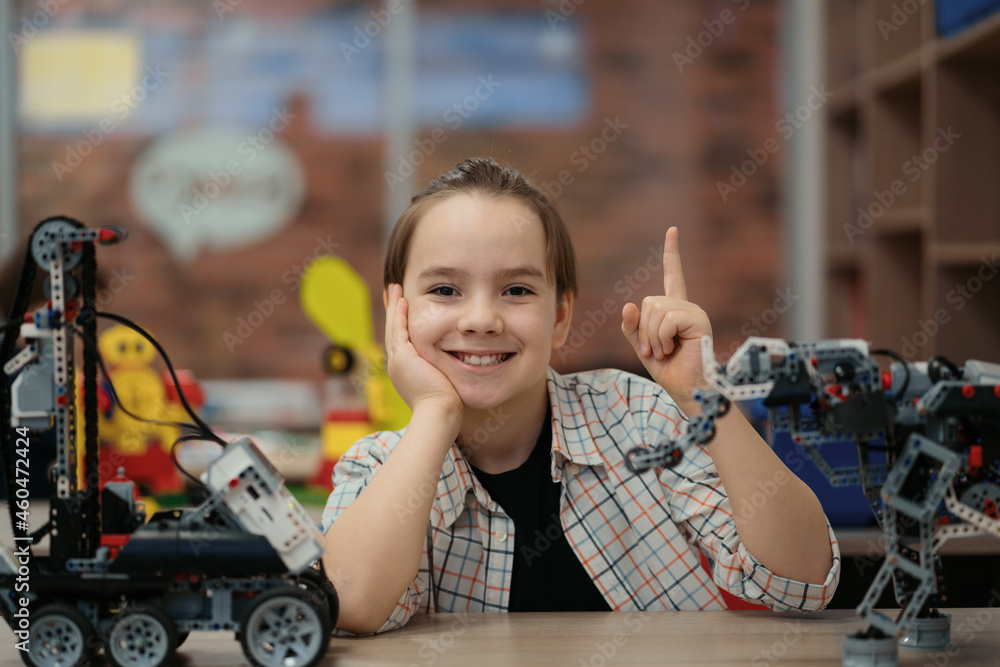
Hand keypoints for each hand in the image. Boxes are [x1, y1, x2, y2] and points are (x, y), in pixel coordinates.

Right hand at [384, 284, 462, 418]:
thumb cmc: (446, 405)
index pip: (401, 340)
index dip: (401, 323)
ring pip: (393, 326)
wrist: (438, 414)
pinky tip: (403, 299)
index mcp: (405, 370)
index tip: (403, 308)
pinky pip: (398, 328)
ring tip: (395, 289)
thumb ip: (443, 371)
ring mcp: (397, 360)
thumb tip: (457, 366)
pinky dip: (399, 313)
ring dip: (394, 306)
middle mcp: (397, 364)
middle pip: (393, 330)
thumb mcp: (442, 383)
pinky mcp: (402, 356)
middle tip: (393, 292)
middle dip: (393, 310)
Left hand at [621, 227, 712, 414]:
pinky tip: (670, 349)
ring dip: (652, 336)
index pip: (673, 275)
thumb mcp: (642, 345)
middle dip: (643, 329)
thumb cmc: (668, 369)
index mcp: (675, 309)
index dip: (672, 253)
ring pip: (655, 310)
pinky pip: (666, 319)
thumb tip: (628, 305)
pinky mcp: (698, 320)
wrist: (687, 388)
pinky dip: (660, 337)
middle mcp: (686, 306)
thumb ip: (633, 326)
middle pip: (649, 302)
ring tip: (663, 351)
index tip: (673, 230)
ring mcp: (694, 311)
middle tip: (653, 350)